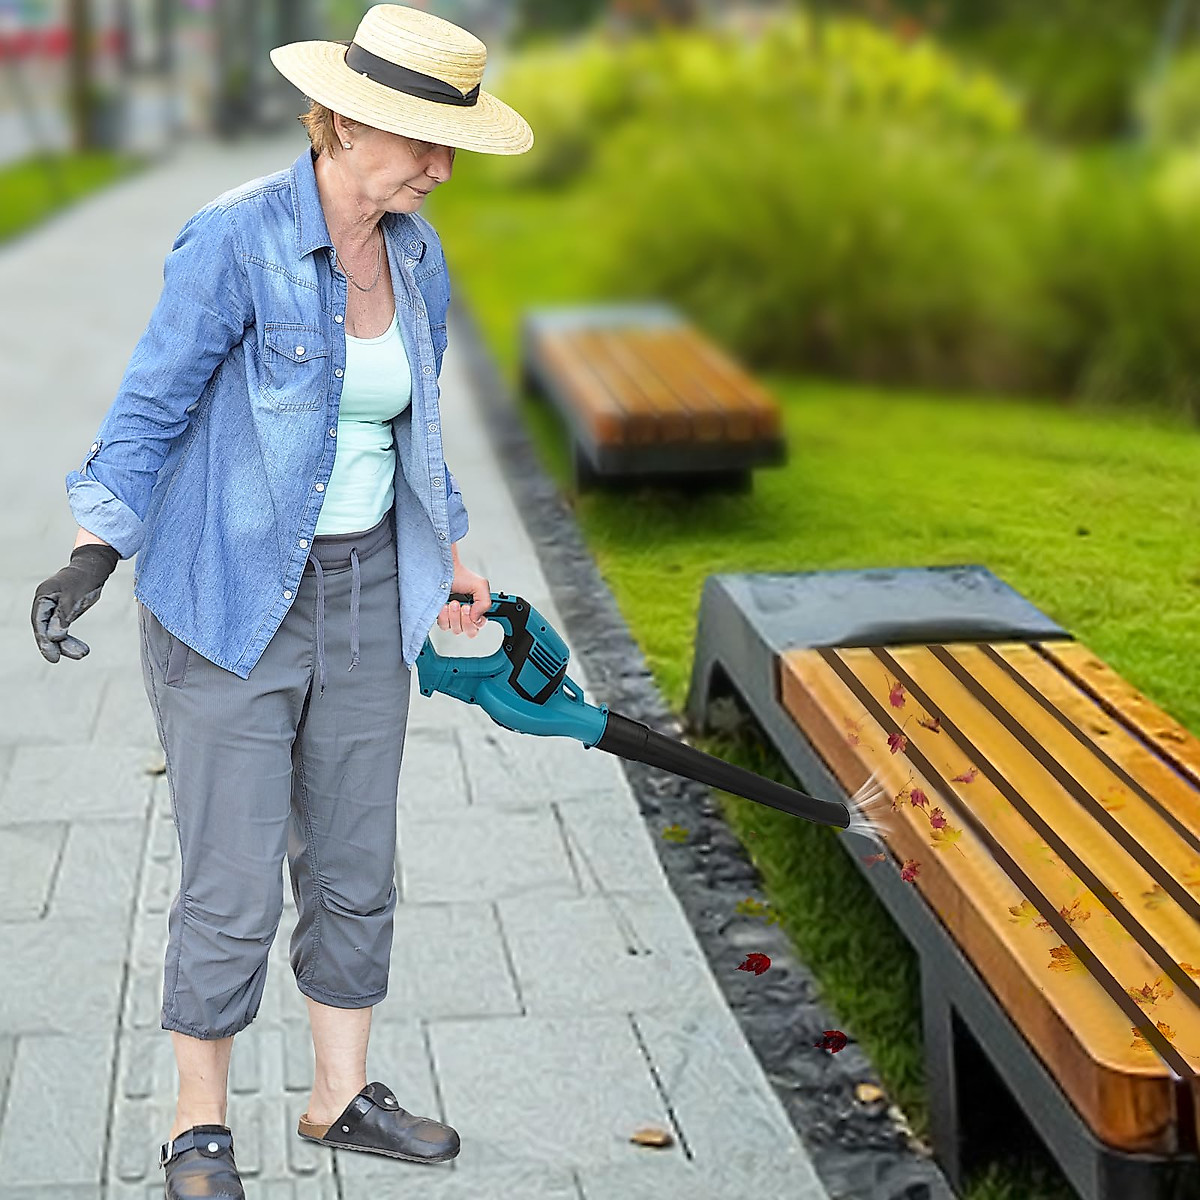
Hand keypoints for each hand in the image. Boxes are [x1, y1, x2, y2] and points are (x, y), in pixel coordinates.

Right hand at [32, 543, 119, 661]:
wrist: (94, 567)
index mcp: (43, 597)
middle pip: (46, 629)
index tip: (53, 657)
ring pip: (55, 630)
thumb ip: (63, 617)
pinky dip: (70, 638)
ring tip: (83, 653)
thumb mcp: (74, 598)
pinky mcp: (63, 610)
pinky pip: (62, 627)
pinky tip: (80, 647)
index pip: (39, 623)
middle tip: (70, 658)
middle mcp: (45, 603)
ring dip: (67, 644)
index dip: (44, 642)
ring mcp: (54, 607)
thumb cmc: (84, 579)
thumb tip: (53, 637)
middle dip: (57, 645)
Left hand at [437, 561, 490, 636]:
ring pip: (456, 629)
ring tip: (453, 603)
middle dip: (467, 619)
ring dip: (455, 616)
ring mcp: (452, 616)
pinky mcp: (441, 616)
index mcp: (477, 608)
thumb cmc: (459, 575)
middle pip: (470, 631)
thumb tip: (476, 618)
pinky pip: (444, 626)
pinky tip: (444, 606)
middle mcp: (465, 614)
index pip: (480, 624)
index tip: (475, 612)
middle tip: (464, 606)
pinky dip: (444, 617)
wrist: (443, 571)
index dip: (479, 621)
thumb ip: (485, 603)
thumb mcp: (481, 585)